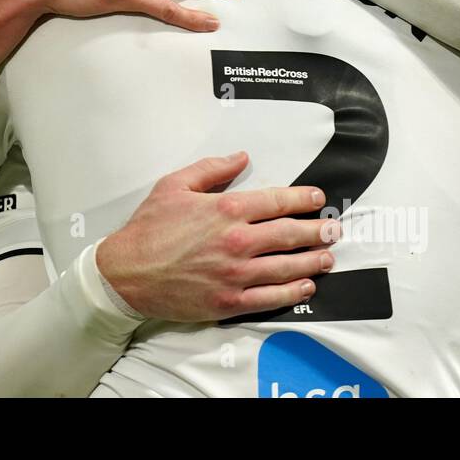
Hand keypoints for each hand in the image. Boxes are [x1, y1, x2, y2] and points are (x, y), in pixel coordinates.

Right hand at [96, 152, 337, 321]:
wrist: (126, 273)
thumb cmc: (148, 228)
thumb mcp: (174, 185)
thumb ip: (211, 168)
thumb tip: (241, 158)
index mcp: (226, 209)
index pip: (277, 201)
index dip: (303, 199)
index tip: (317, 199)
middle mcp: (236, 241)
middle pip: (289, 234)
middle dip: (316, 231)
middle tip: (333, 229)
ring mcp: (235, 274)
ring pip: (287, 267)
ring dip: (312, 262)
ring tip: (328, 257)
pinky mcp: (229, 302)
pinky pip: (271, 298)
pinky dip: (293, 292)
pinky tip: (306, 287)